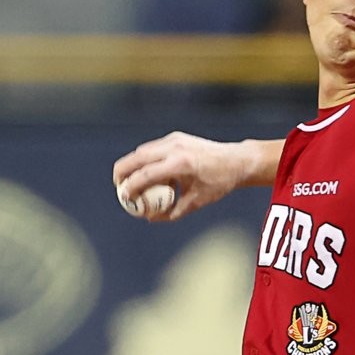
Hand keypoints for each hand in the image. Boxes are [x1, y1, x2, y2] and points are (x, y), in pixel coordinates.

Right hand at [112, 131, 251, 220]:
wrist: (237, 161)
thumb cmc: (219, 183)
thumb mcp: (197, 202)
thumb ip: (172, 212)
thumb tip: (149, 218)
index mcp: (181, 164)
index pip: (146, 174)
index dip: (131, 187)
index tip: (125, 197)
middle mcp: (175, 148)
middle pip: (137, 157)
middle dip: (122, 171)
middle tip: (118, 186)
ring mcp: (175, 139)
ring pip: (143, 150)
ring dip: (132, 163)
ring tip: (129, 180)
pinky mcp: (176, 136)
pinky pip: (154, 147)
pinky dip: (145, 158)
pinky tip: (146, 172)